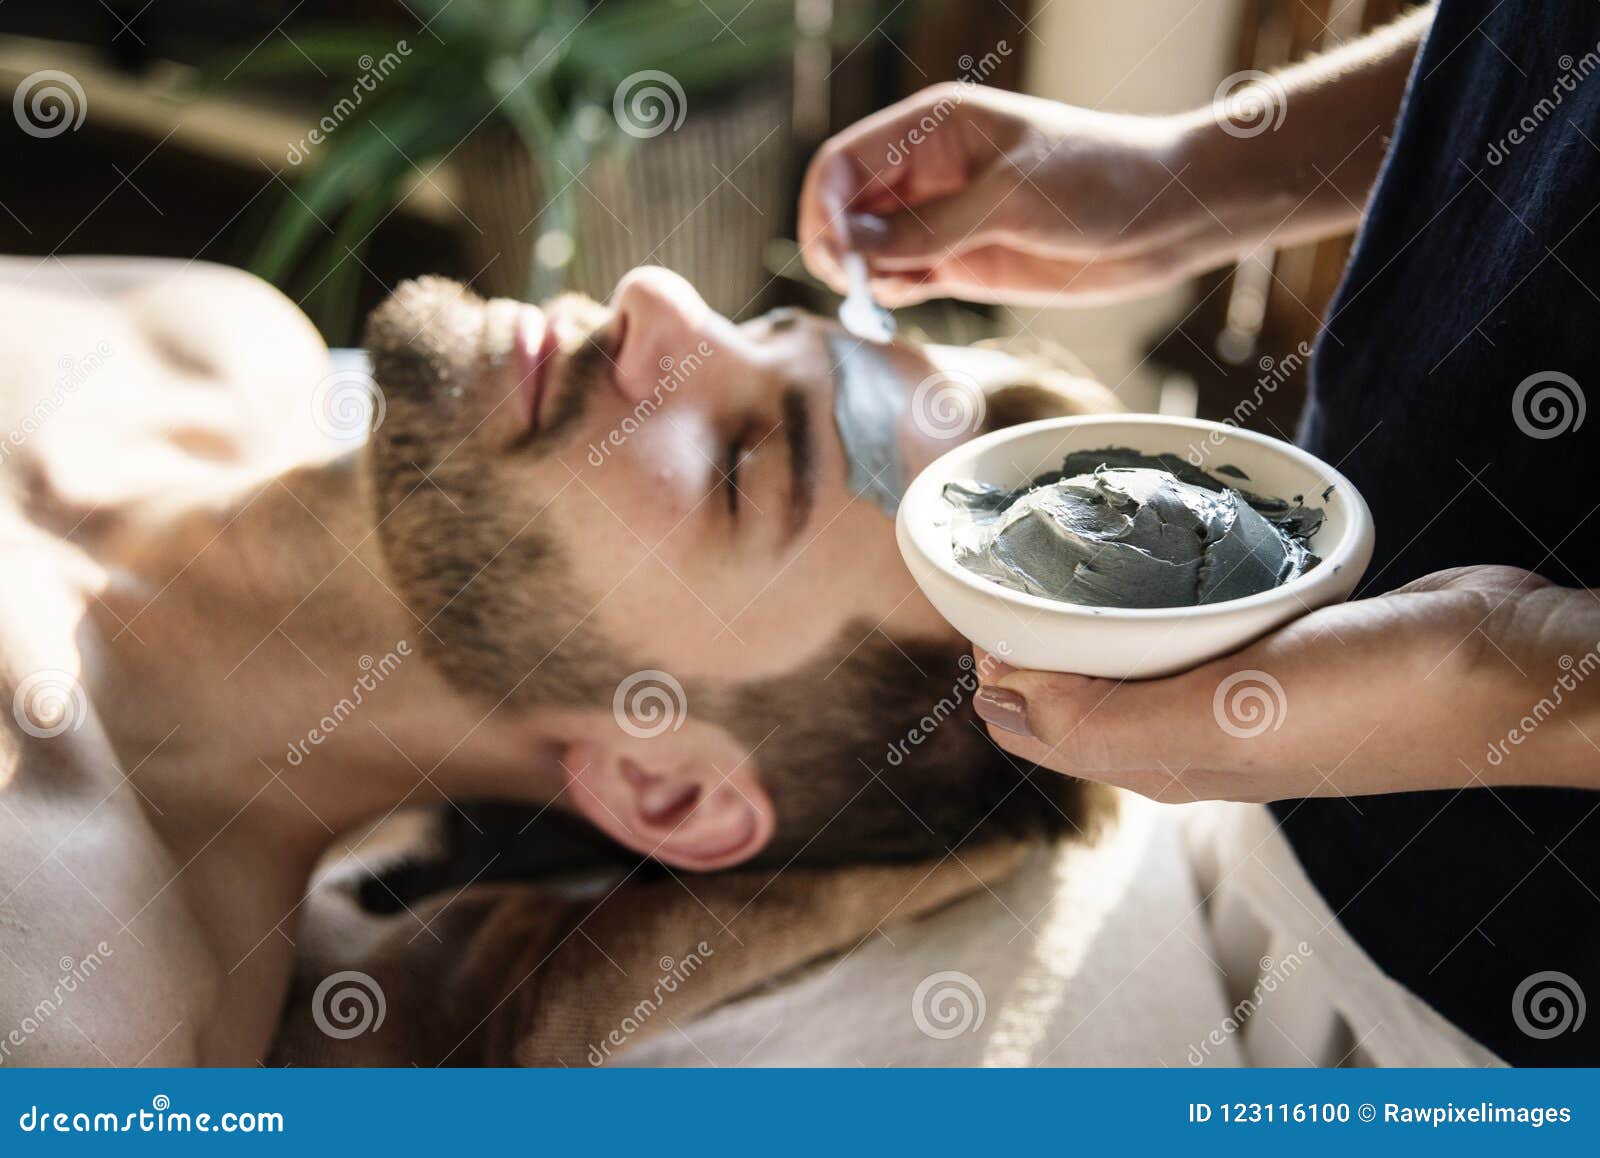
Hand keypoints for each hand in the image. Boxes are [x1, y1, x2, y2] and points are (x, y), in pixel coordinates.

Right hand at [798, 84, 1210, 306]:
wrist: (1168, 216)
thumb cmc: (1102, 181)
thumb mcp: (1013, 199)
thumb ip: (932, 227)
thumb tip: (855, 249)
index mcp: (934, 128)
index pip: (843, 163)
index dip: (825, 207)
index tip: (837, 255)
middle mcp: (928, 171)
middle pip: (846, 208)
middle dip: (837, 247)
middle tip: (853, 288)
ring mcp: (942, 219)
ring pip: (868, 249)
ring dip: (861, 276)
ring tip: (883, 297)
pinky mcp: (962, 262)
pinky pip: (902, 278)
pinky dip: (889, 293)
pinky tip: (904, 299)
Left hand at [972, 566, 1599, 802]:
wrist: (1499, 668)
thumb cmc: (1364, 702)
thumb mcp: (1219, 719)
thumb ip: (1109, 721)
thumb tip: (1012, 692)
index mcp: (1166, 762)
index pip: (1047, 726)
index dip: (999, 675)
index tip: (970, 605)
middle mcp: (1196, 732)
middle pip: (1082, 692)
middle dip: (1029, 647)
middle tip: (1000, 574)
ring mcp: (1242, 688)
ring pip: (1135, 653)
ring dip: (1086, 617)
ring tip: (1056, 562)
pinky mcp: (1285, 642)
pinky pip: (1196, 616)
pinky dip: (1157, 591)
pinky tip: (1154, 556)